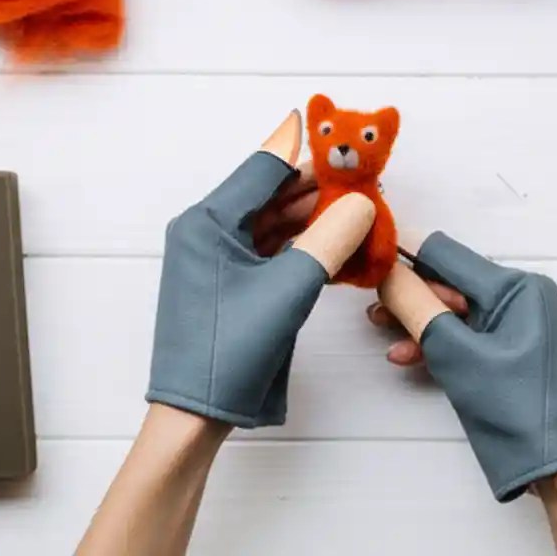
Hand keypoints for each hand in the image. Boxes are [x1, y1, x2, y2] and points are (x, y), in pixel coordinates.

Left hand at [145, 111, 375, 427]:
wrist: (194, 418)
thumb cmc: (229, 354)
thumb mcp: (290, 290)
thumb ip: (329, 240)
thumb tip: (360, 203)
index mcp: (206, 222)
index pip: (263, 168)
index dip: (304, 152)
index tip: (338, 138)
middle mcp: (203, 232)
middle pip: (267, 193)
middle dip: (316, 189)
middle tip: (362, 186)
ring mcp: (212, 259)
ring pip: (270, 223)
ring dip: (312, 219)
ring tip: (356, 216)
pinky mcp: (225, 285)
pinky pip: (267, 250)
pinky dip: (300, 246)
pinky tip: (334, 247)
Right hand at [373, 233, 556, 501]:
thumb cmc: (517, 413)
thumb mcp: (456, 356)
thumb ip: (418, 309)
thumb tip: (387, 275)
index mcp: (517, 288)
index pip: (448, 255)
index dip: (405, 258)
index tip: (369, 267)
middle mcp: (522, 297)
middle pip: (451, 281)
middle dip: (410, 295)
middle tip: (373, 308)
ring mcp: (519, 325)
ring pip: (456, 310)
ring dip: (419, 321)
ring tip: (381, 331)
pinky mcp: (512, 350)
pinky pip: (468, 334)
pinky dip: (439, 342)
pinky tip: (409, 355)